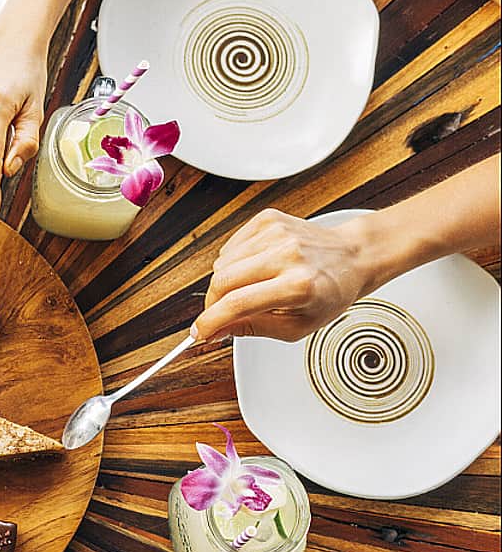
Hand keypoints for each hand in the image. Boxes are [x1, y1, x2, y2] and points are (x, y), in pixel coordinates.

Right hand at [193, 209, 371, 341]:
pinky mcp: (268, 220)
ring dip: (225, 282)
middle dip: (213, 303)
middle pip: (222, 281)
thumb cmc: (329, 293)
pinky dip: (233, 262)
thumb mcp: (296, 327)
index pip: (237, 304)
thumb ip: (252, 328)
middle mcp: (286, 255)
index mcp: (298, 286)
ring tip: (249, 288)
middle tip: (220, 313)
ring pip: (221, 264)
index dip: (210, 321)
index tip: (198, 332)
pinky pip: (230, 247)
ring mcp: (276, 233)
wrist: (352, 256)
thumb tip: (215, 330)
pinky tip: (254, 268)